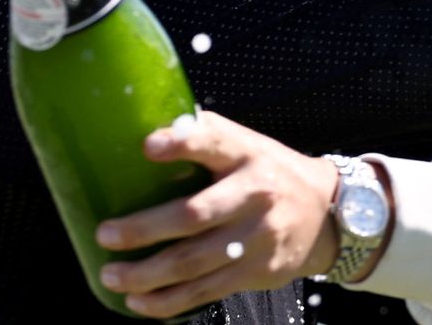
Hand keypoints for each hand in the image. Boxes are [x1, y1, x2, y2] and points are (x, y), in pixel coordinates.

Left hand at [96, 112, 343, 318]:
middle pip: (193, 215)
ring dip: (146, 274)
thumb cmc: (272, 174)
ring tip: (112, 276)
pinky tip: (140, 303)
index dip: (182, 142)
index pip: (215, 141)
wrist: (326, 215)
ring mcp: (257, 238)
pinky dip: (168, 302)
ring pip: (193, 262)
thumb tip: (144, 129)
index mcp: (247, 154)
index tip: (148, 146)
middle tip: (105, 235)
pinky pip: (205, 291)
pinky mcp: (256, 272)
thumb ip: (206, 138)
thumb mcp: (248, 145)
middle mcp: (254, 195)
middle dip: (143, 229)